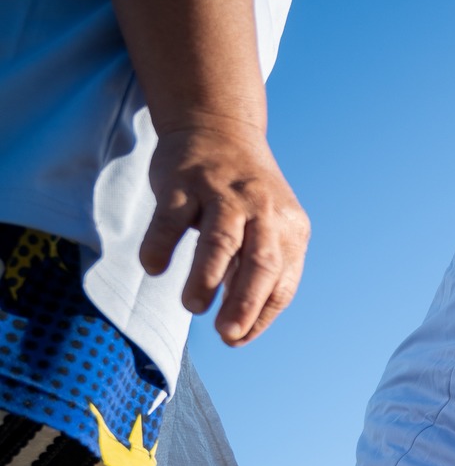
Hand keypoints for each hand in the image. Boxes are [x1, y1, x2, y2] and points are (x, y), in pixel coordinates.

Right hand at [142, 120, 308, 343]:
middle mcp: (262, 211)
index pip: (282, 282)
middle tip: (225, 334)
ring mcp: (223, 194)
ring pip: (221, 241)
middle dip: (245, 303)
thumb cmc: (243, 197)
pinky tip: (154, 268)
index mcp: (289, 229)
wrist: (218, 127)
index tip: (236, 338)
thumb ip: (258, 274)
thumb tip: (239, 333)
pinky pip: (171, 218)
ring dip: (207, 278)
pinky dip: (161, 245)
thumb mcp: (268, 229)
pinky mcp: (184, 181)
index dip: (260, 314)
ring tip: (193, 306)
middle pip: (261, 263)